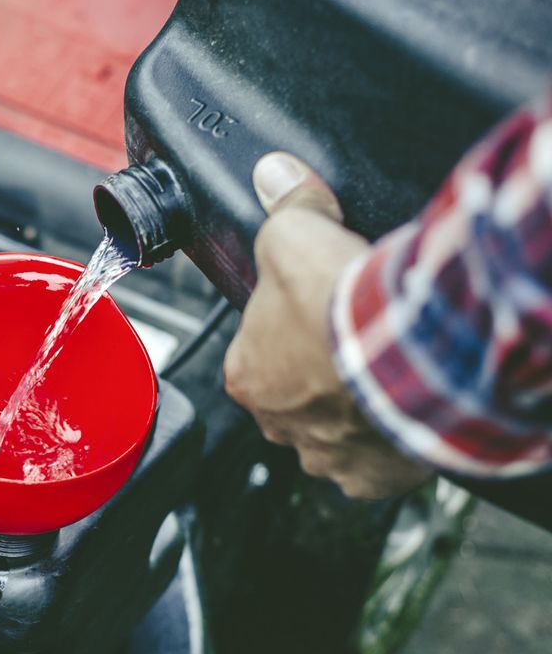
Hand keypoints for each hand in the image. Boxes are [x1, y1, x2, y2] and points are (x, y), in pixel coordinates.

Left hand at [222, 152, 430, 499]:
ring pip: (332, 431)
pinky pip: (374, 464)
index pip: (257, 351)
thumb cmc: (340, 303)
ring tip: (380, 374)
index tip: (317, 313)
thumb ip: (283, 206)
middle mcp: (275, 424)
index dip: (288, 328)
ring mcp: (323, 455)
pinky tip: (401, 412)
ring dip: (353, 408)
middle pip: (294, 394)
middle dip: (320, 372)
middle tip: (353, 341)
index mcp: (244, 375)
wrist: (408, 350)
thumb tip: (274, 175)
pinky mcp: (371, 478)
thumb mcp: (294, 234)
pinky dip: (388, 442)